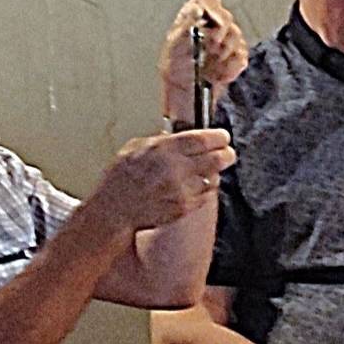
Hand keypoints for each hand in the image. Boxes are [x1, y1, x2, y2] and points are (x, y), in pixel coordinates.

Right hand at [91, 126, 234, 231]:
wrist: (114, 209)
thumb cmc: (121, 178)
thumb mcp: (135, 147)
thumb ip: (159, 140)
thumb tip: (178, 134)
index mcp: (163, 149)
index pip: (201, 139)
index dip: (217, 137)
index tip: (223, 136)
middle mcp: (175, 169)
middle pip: (215, 158)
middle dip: (226, 154)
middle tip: (228, 153)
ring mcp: (182, 190)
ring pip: (213, 178)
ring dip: (214, 173)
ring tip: (209, 170)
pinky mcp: (185, 207)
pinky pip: (206, 195)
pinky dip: (205, 189)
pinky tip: (197, 185)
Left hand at [158, 0, 252, 114]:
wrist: (186, 98)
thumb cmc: (175, 72)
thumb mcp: (174, 46)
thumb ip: (185, 26)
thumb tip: (195, 9)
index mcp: (193, 18)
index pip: (208, 0)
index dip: (213, 9)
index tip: (211, 24)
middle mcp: (210, 26)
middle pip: (227, 18)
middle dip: (219, 37)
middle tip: (209, 50)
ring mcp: (225, 41)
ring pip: (237, 37)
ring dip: (224, 54)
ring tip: (211, 65)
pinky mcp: (235, 57)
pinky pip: (243, 57)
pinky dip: (231, 68)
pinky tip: (219, 74)